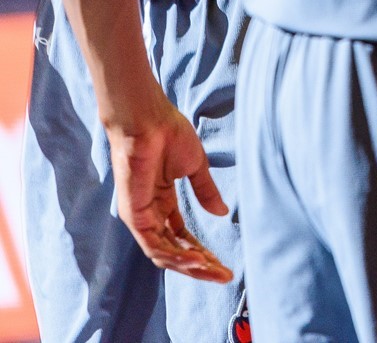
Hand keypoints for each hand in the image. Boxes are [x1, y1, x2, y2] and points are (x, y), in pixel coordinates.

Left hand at [104, 89, 230, 282]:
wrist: (148, 119)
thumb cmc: (169, 135)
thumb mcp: (195, 167)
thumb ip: (206, 191)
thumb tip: (221, 212)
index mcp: (162, 203)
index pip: (183, 237)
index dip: (203, 252)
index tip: (225, 264)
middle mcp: (149, 215)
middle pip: (174, 251)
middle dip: (200, 266)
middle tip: (224, 275)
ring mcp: (140, 217)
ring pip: (163, 254)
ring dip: (189, 266)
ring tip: (214, 270)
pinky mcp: (133, 214)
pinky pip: (153, 245)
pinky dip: (175, 255)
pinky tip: (196, 259)